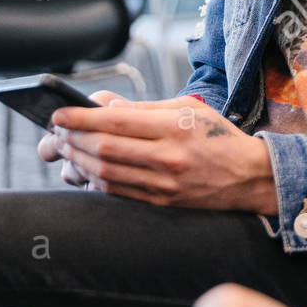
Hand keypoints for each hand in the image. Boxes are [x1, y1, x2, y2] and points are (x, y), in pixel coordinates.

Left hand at [47, 97, 276, 211]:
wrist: (248, 177)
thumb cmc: (216, 136)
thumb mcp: (186, 108)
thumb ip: (143, 107)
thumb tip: (102, 104)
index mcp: (175, 127)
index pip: (117, 121)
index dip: (81, 117)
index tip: (60, 113)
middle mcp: (168, 157)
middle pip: (105, 148)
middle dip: (73, 139)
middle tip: (58, 131)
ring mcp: (164, 183)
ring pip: (106, 173)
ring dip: (78, 160)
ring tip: (66, 148)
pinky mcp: (161, 202)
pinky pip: (117, 192)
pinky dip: (95, 179)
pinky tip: (86, 168)